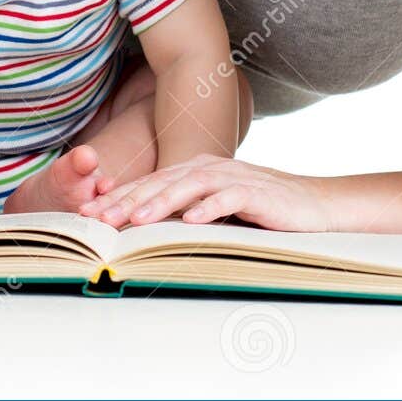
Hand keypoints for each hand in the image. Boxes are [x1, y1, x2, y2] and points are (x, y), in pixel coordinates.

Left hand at [77, 154, 333, 231]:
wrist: (315, 204)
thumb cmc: (262, 210)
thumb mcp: (216, 211)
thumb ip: (184, 213)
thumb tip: (142, 232)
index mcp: (196, 171)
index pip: (149, 184)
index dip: (117, 198)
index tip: (87, 215)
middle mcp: (209, 168)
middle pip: (160, 182)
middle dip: (126, 201)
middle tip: (97, 219)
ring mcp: (233, 177)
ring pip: (188, 186)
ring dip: (160, 202)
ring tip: (135, 220)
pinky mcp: (257, 192)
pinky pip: (229, 197)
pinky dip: (209, 207)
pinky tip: (191, 220)